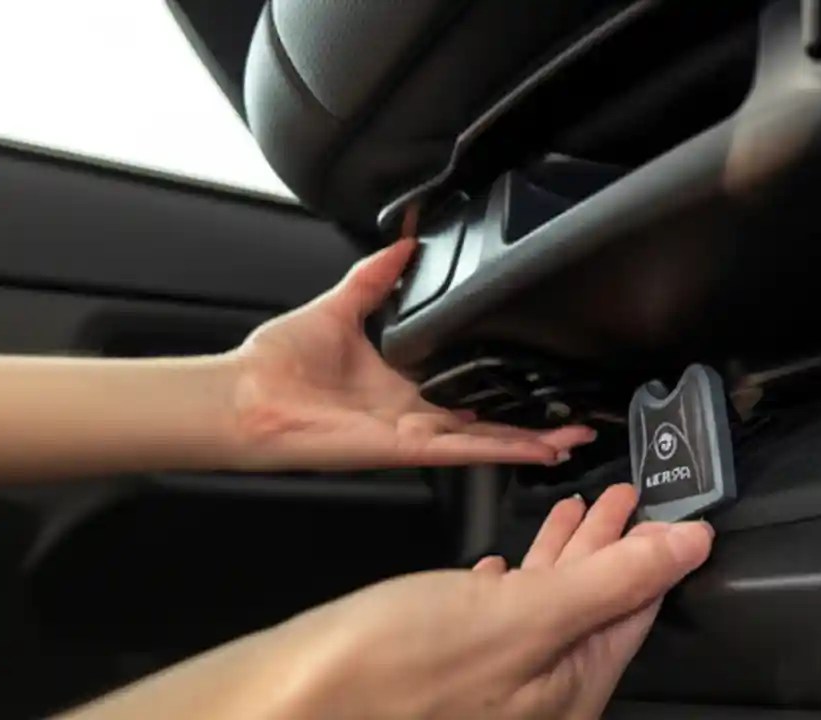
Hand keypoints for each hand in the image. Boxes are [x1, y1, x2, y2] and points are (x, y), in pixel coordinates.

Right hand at [63, 485, 713, 719]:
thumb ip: (612, 578)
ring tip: (582, 510)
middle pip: (595, 607)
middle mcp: (539, 699)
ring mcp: (495, 686)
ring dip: (567, 553)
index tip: (666, 507)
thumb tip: (689, 547)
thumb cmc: (393, 666)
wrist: (293, 696)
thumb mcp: (525, 612)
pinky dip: (517, 580)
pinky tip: (506, 563)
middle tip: (626, 497)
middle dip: (613, 545)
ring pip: (550, 607)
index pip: (635, 611)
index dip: (653, 552)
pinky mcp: (453, 671)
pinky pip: (505, 619)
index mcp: (570, 693)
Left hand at [229, 239, 594, 470]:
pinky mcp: (404, 448)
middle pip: (488, 419)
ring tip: (575, 435)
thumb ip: (374, 278)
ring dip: (532, 439)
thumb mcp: (338, 305)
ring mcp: (412, 434)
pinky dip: (503, 449)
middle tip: (578, 416)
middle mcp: (413, 413)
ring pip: (486, 439)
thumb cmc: (276, 365)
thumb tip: (401, 243)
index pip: (465, 387)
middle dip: (534, 421)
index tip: (539, 377)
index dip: (504, 385)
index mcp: (400, 384)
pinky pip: (463, 449)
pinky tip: (538, 448)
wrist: (243, 396)